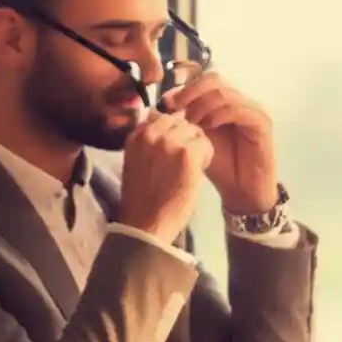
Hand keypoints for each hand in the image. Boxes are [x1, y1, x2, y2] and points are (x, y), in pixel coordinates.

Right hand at [118, 111, 213, 243]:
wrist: (146, 224)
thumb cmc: (145, 199)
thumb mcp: (138, 162)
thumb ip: (150, 142)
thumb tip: (164, 121)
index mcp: (135, 136)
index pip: (162, 117)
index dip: (175, 134)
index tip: (177, 152)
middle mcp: (149, 134)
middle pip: (181, 122)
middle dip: (188, 139)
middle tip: (186, 162)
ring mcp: (168, 142)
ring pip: (195, 131)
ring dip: (198, 147)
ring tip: (191, 168)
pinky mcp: (186, 153)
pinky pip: (206, 144)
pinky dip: (206, 157)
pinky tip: (198, 172)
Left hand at [164, 64, 278, 214]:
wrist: (241, 191)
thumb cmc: (219, 166)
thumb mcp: (193, 140)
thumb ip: (179, 122)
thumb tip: (154, 108)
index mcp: (224, 102)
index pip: (203, 80)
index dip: (183, 87)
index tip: (166, 103)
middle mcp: (240, 100)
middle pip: (214, 79)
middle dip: (190, 92)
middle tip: (176, 108)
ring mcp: (253, 109)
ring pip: (224, 92)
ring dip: (202, 105)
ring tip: (191, 122)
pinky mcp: (262, 122)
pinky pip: (239, 109)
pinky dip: (220, 114)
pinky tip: (208, 126)